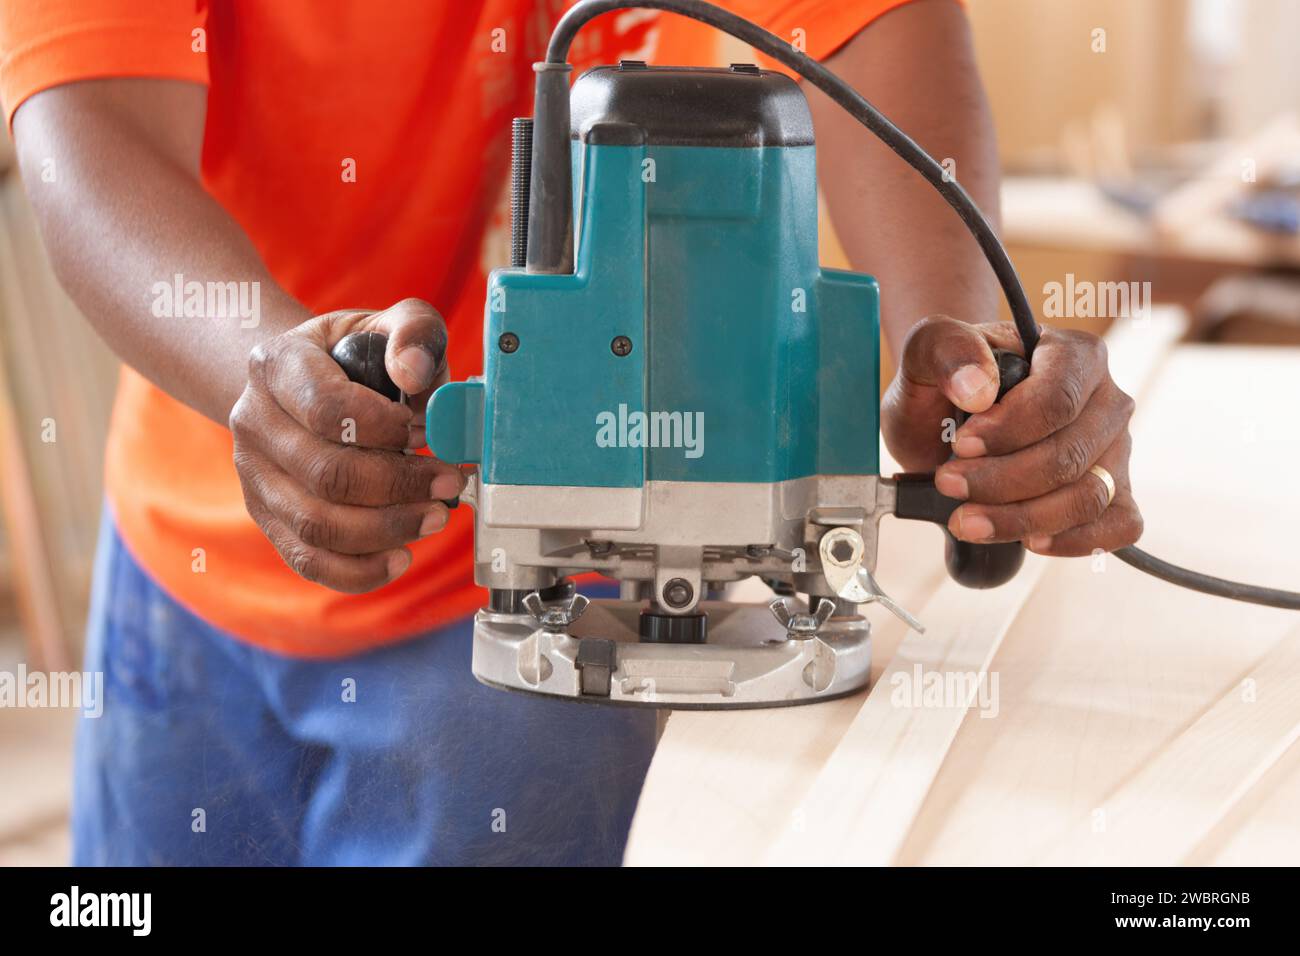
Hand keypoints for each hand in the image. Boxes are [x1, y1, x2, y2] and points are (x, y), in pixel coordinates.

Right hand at [229, 299, 464, 591]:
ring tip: (435, 516)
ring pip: (316, 524)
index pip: (327, 408)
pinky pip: (308, 559)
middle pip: (325, 474)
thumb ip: (412, 333)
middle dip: (399, 486)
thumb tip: (415, 374)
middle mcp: (253, 422)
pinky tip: (401, 557)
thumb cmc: (355, 356)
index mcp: (277, 365)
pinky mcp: (268, 517)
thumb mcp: (387, 324)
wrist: (306, 378)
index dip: (385, 429)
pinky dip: (359, 569)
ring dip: (386, 529)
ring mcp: (255, 475)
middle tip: (448, 483)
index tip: (425, 431)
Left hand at [882, 316, 1142, 556]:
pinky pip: (1117, 526)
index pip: (1057, 400)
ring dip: (1022, 518)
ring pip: (1088, 497)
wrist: (946, 415)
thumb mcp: (929, 350)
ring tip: (967, 520)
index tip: (960, 445)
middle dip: (1001, 480)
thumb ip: (948, 350)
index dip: (1009, 431)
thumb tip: (977, 389)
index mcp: (1074, 353)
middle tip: (948, 484)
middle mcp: (1105, 400)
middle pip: (1069, 456)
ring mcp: (1114, 449)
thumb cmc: (945, 380)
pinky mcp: (1113, 492)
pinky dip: (1073, 540)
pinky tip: (1028, 540)